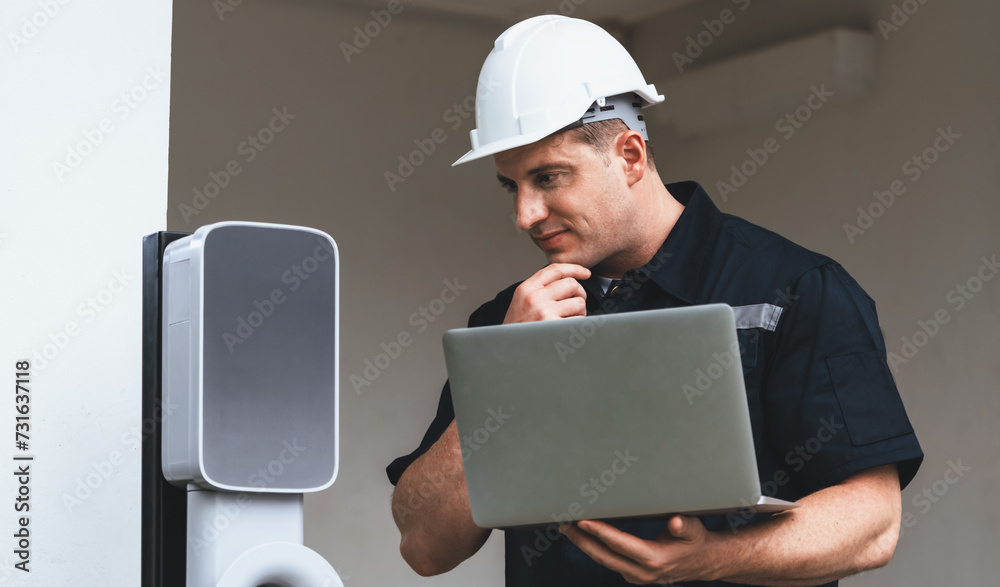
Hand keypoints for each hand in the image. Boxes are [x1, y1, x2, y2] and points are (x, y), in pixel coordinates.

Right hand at [503, 263, 590, 323]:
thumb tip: (568, 280)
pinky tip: (569, 329)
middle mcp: (535, 298)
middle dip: (579, 293)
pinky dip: (579, 325)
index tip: (585, 273)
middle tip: (576, 303)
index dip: (574, 268)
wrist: (509, 351)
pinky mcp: (555, 328)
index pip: (555, 270)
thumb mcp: (521, 302)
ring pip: (579, 302)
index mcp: (526, 289)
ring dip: (580, 311)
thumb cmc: (517, 328)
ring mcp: (545, 313)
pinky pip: (579, 320)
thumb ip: (539, 289)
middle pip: (571, 284)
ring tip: (570, 318)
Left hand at [559, 516, 719, 583]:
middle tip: (563, 524)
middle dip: (581, 540)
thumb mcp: (695, 531)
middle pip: (604, 556)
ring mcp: (636, 576)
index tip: (583, 521)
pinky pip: (609, 561)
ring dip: (584, 544)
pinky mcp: (632, 574)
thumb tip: (675, 523)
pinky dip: (595, 548)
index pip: (620, 544)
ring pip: (604, 560)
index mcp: (654, 559)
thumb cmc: (696, 542)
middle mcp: (642, 572)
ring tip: (567, 528)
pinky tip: (585, 536)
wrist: (702, 563)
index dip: (600, 532)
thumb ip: (684, 526)